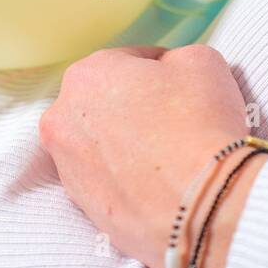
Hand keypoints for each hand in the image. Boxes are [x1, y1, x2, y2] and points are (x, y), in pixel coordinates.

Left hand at [38, 44, 265, 267]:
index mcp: (86, 75)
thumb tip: (170, 73)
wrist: (205, 202)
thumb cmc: (202, 123)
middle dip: (136, 108)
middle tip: (176, 120)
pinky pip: (109, 184)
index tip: (183, 85)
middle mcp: (62, 120)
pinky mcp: (85, 209)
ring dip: (129, 145)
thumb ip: (176, 58)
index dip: (161, 70)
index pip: (128, 61)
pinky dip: (130, 181)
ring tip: (171, 156)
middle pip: (106, 104)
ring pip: (103, 146)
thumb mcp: (203, 61)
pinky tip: (162, 184)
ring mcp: (69, 169)